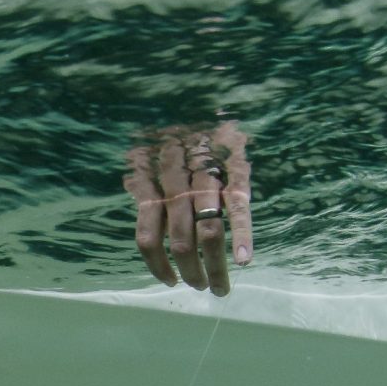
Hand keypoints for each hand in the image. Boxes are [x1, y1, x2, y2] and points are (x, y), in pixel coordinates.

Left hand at [123, 122, 251, 296]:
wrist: (200, 98)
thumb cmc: (168, 138)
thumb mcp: (143, 162)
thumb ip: (142, 193)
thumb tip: (144, 230)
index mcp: (149, 184)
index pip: (148, 237)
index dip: (157, 265)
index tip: (169, 281)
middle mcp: (175, 183)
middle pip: (182, 241)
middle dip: (192, 272)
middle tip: (200, 287)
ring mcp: (206, 177)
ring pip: (210, 231)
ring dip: (215, 266)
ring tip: (219, 287)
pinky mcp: (234, 170)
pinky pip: (238, 207)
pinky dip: (243, 235)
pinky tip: (244, 260)